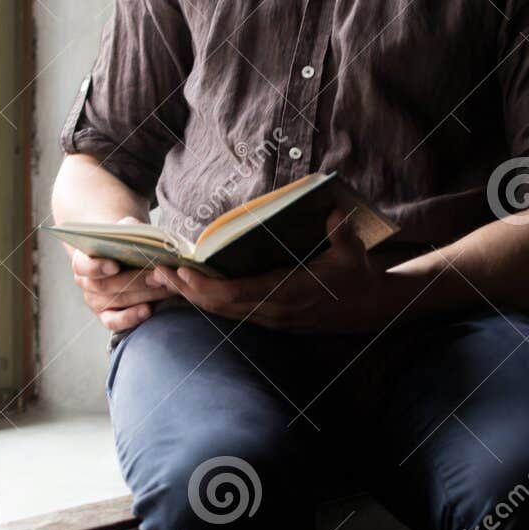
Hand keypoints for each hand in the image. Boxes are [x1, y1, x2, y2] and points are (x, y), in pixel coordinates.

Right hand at [69, 215, 183, 334]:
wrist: (124, 258)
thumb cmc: (125, 242)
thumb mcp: (125, 229)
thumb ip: (129, 228)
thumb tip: (139, 232)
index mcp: (83, 260)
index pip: (83, 265)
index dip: (97, 267)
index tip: (115, 265)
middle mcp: (85, 283)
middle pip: (104, 286)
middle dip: (133, 281)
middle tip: (156, 275)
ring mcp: (94, 301)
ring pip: (115, 301)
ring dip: (142, 295)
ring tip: (164, 287)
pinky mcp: (106, 316)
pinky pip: (114, 322)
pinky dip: (131, 317)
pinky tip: (148, 310)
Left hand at [145, 208, 405, 332]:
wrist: (371, 308)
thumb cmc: (359, 276)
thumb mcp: (354, 252)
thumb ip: (341, 232)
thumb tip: (333, 210)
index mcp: (288, 294)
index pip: (237, 295)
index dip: (205, 287)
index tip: (182, 271)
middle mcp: (275, 311)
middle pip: (220, 307)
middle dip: (187, 292)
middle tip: (157, 274)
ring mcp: (273, 319)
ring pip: (224, 313)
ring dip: (194, 298)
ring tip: (167, 281)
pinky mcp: (273, 320)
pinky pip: (235, 313)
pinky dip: (211, 302)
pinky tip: (193, 290)